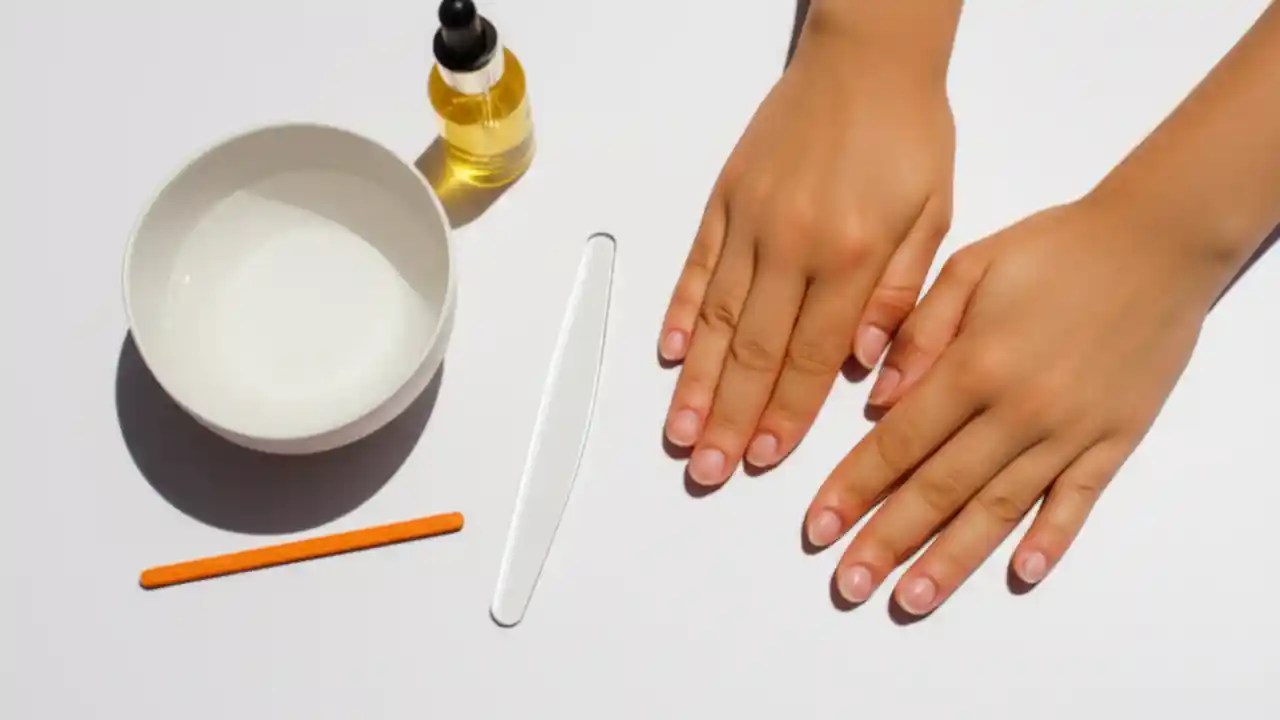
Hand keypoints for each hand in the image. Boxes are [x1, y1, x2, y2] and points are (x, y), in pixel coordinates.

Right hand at [659, 21, 954, 486]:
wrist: (867, 58)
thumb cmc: (908, 134)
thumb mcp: (935, 214)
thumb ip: (901, 293)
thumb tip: (869, 362)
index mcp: (853, 254)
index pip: (814, 355)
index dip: (788, 413)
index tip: (766, 458)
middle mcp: (793, 244)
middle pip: (756, 351)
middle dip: (731, 418)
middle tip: (708, 470)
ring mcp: (751, 222)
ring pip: (718, 319)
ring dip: (697, 383)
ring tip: (681, 433)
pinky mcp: (725, 201)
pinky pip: (698, 268)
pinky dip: (681, 314)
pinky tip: (670, 355)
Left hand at [805, 198, 1227, 614]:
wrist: (1158, 242)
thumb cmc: (1055, 249)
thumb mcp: (972, 266)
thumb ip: (919, 331)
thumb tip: (878, 397)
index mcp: (974, 365)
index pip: (898, 442)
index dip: (853, 488)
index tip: (818, 527)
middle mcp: (1017, 411)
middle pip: (939, 489)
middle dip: (887, 540)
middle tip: (849, 583)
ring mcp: (1069, 432)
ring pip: (999, 509)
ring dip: (952, 559)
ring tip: (912, 600)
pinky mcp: (1114, 440)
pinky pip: (1077, 501)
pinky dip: (1051, 540)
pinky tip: (1022, 574)